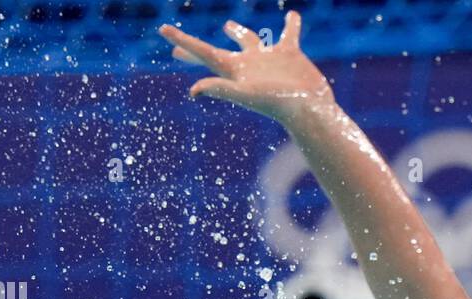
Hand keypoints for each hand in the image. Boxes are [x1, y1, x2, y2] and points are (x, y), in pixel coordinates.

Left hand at [158, 12, 333, 125]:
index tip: (162, 29)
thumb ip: (220, 89)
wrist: (310, 109)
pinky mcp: (291, 54)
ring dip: (238, 32)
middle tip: (178, 47)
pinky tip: (292, 16)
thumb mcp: (247, 94)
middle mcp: (248, 64)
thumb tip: (193, 91)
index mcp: (234, 70)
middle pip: (215, 52)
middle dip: (196, 48)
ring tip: (227, 25)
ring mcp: (268, 59)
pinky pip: (289, 34)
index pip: (202, 52)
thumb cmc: (278, 104)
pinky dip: (291, 25)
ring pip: (249, 40)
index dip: (182, 40)